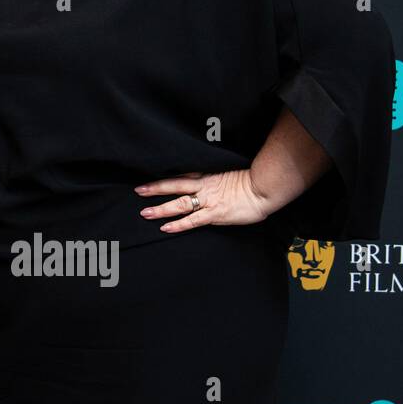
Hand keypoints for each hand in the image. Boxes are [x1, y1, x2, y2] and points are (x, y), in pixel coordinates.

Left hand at [134, 168, 267, 232]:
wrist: (264, 189)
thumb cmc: (251, 183)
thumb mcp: (229, 176)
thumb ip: (215, 180)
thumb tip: (208, 184)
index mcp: (208, 176)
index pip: (182, 175)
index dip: (165, 177)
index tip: (150, 178)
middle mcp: (205, 186)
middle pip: (174, 185)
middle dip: (155, 188)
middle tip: (138, 190)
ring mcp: (208, 200)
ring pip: (179, 203)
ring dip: (161, 208)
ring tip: (145, 213)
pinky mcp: (215, 214)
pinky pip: (192, 220)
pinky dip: (178, 225)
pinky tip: (165, 228)